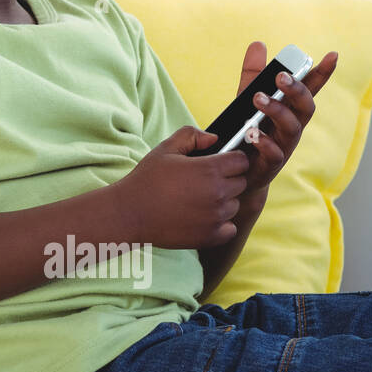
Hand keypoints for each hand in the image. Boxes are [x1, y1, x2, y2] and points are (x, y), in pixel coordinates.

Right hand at [115, 126, 250, 248]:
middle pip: (241, 182)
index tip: (217, 164)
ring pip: (234, 205)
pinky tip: (201, 217)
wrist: (130, 213)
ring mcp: (216, 216)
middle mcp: (218, 193)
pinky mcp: (211, 236)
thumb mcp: (165, 149)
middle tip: (202, 182)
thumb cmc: (147, 179)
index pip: (242, 161)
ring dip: (223, 202)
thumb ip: (191, 136)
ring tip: (197, 200)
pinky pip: (229, 228)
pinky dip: (220, 224)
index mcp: (210, 169)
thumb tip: (214, 138)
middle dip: (227, 179)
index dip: (231, 159)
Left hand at [235, 42, 338, 191]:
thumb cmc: (248, 132)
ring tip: (257, 98)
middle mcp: (292, 127)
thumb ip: (253, 75)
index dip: (322, 74)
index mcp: (289, 109)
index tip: (333, 55)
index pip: (309, 89)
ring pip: (292, 127)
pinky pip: (274, 153)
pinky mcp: (271, 164)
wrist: (238, 173)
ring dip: (277, 110)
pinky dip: (264, 143)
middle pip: (305, 107)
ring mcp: (284, 146)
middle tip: (281, 76)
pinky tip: (253, 133)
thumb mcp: (246, 99)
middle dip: (297, 90)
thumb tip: (258, 44)